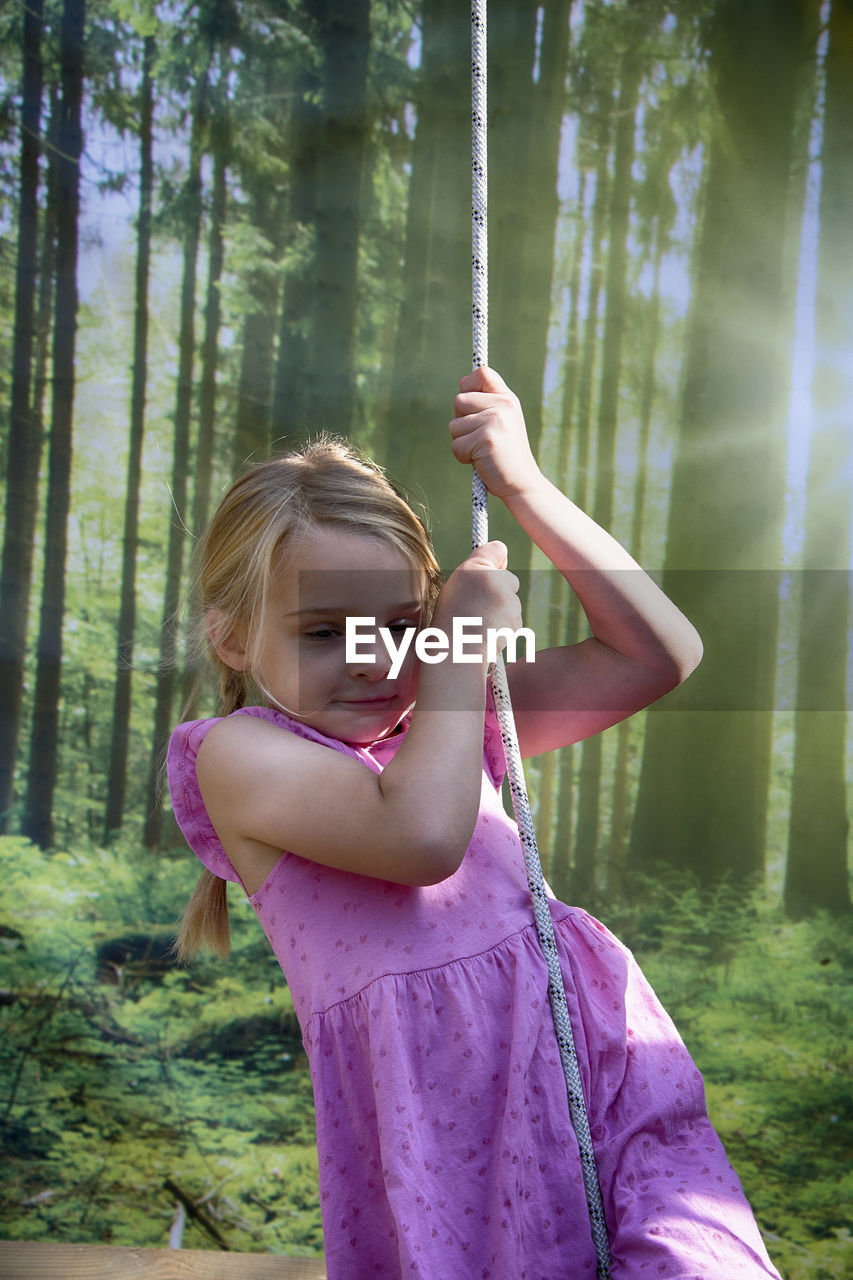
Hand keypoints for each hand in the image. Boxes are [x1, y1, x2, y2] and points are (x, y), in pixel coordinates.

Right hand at [432, 540, 523, 664]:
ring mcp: (509, 602)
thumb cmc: (451, 617)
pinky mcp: (516, 621)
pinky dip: (504, 625)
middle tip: (475, 605)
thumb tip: (503, 553)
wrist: (455, 651)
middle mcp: (496, 580)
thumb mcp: (457, 583)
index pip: (498, 550)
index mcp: (475, 568)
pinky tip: (487, 632)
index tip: (485, 574)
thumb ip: (480, 565)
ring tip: (478, 621)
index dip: (493, 564)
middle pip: (509, 579)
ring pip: (511, 601)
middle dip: (499, 590)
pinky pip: (513, 619)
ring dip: (499, 610)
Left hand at [449, 366, 539, 501]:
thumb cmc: (506, 455)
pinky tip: (480, 461)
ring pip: (454, 425)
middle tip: (480, 437)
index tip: (469, 404)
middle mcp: (503, 406)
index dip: (468, 384)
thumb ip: (486, 403)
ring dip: (462, 441)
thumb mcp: (502, 422)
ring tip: (482, 451)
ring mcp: (495, 422)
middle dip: (461, 421)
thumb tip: (462, 383)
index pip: (482, 373)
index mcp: (508, 399)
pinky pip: (456, 445)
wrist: (522, 483)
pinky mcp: (485, 440)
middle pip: (459, 400)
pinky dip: (463, 457)